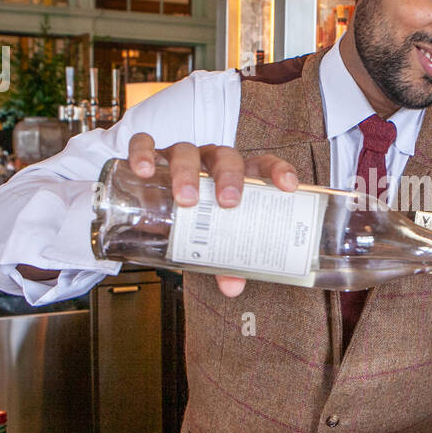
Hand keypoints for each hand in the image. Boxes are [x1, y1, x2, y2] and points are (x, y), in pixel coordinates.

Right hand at [127, 133, 298, 296]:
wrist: (153, 205)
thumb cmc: (194, 219)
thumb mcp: (211, 241)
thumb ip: (224, 262)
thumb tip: (233, 287)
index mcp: (236, 176)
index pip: (263, 165)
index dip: (278, 171)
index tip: (288, 186)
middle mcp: (211, 161)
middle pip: (225, 156)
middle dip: (229, 177)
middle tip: (227, 203)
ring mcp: (181, 156)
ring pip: (187, 150)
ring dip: (187, 172)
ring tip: (186, 199)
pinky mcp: (151, 156)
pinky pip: (144, 145)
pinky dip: (143, 153)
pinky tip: (145, 171)